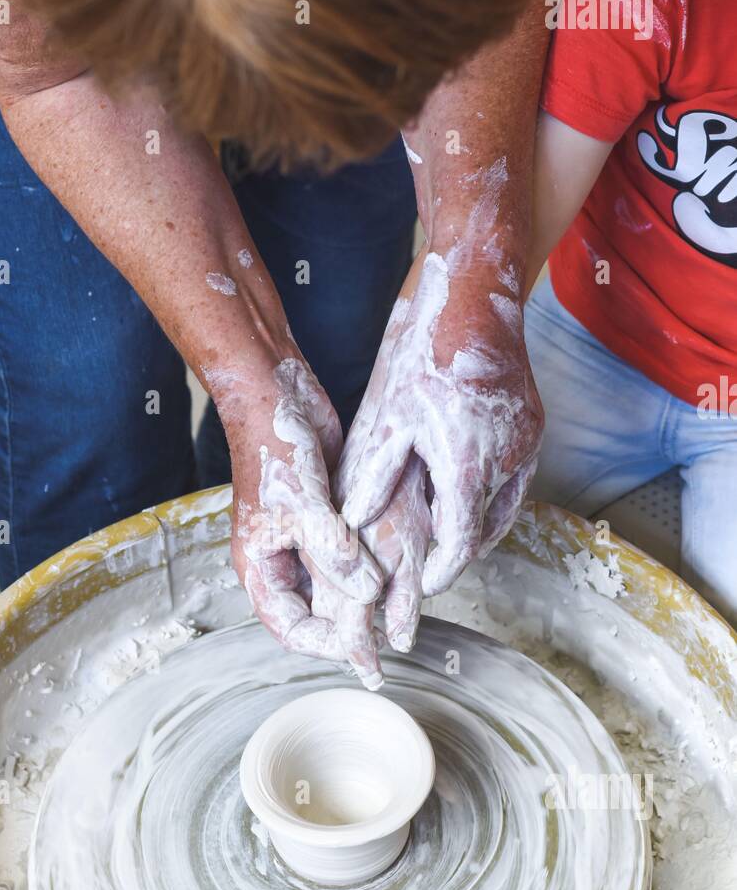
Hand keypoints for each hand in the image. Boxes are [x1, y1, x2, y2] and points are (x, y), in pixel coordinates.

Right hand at [220, 353, 383, 686]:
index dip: (328, 646)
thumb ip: (333, 553)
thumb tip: (367, 594)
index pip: (292, 629)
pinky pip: (348, 556)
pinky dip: (368, 568)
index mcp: (260, 567)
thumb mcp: (303, 507)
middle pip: (315, 614)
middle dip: (349, 632)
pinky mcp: (324, 518)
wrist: (275, 394)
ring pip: (335, 586)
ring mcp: (302, 539)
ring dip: (362, 601)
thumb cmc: (274, 448)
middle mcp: (280, 560)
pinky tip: (397, 575)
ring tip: (396, 620)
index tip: (365, 654)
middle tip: (387, 649)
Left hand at [340, 247, 542, 600]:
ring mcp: (527, 443)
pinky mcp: (534, 427)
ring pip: (503, 507)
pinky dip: (490, 495)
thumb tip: (355, 523)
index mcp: (469, 463)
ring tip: (445, 540)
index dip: (442, 573)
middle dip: (458, 554)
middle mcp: (508, 460)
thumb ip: (374, 475)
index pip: (460, 542)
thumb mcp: (389, 417)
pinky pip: (514, 479)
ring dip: (476, 526)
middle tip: (429, 572)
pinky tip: (465, 495)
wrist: (477, 298)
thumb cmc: (426, 355)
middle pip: (485, 530)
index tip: (424, 590)